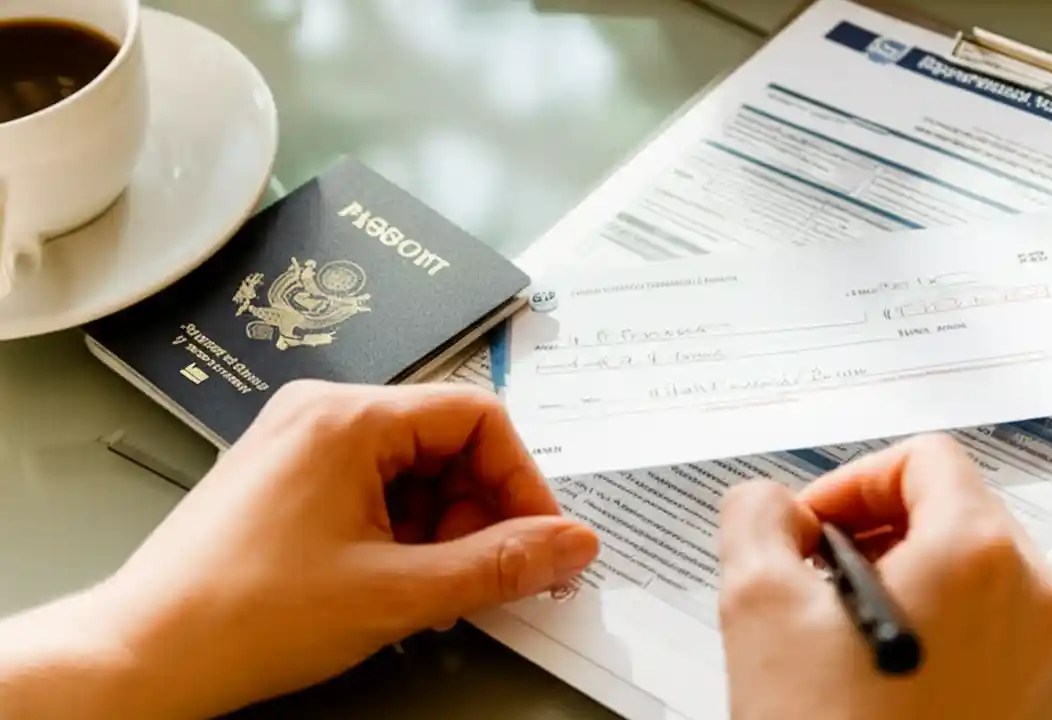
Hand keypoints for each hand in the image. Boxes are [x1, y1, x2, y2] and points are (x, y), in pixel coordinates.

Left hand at [0, 381, 597, 718]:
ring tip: (435, 590)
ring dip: (443, 526)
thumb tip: (571, 545)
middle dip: (481, 509)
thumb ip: (499, 565)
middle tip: (489, 574)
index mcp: (349, 418)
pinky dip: (403, 531)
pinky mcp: (289, 477)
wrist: (143, 656)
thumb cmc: (246, 616)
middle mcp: (323, 413)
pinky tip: (398, 581)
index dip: (522, 481)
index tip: (541, 541)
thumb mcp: (397, 594)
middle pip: (446, 440)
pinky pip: (373, 486)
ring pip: (412, 467)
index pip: (478, 417)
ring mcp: (301, 443)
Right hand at [717, 435, 1051, 719]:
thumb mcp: (758, 609)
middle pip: (955, 510)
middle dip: (877, 534)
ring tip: (848, 639)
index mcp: (978, 554)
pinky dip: (944, 630)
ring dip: (909, 582)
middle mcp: (1038, 596)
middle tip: (818, 582)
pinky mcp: (1050, 700)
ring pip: (977, 570)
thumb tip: (769, 505)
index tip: (812, 528)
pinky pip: (998, 628)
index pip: (924, 458)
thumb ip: (755, 518)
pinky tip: (888, 680)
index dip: (851, 482)